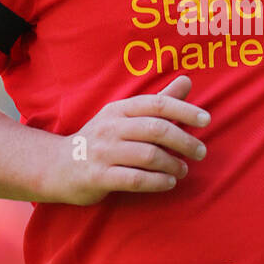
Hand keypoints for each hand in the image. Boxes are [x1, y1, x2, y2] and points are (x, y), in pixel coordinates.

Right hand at [50, 75, 209, 204]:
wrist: (58, 166)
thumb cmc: (101, 140)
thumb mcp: (125, 116)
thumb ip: (158, 102)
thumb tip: (188, 81)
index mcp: (119, 109)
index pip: (157, 104)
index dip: (184, 110)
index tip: (206, 120)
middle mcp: (111, 127)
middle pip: (156, 129)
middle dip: (184, 141)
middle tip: (200, 152)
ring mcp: (103, 152)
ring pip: (148, 155)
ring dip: (173, 164)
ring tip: (183, 170)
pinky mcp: (98, 176)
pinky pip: (135, 179)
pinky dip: (158, 181)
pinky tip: (169, 182)